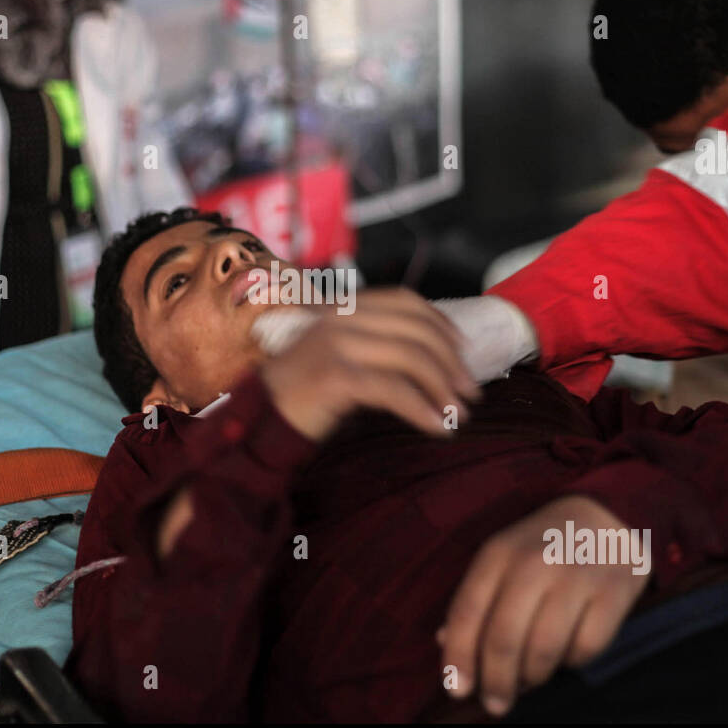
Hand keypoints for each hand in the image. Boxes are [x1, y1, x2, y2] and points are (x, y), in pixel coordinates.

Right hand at [257, 288, 480, 442]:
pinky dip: (422, 409)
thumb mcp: (340, 355)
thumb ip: (374, 346)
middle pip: (416, 330)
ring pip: (411, 358)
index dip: (441, 323)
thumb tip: (432, 358)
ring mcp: (336, 344)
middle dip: (451, 362)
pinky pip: (394, 389)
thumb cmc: (301, 392)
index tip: (464, 350)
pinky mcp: (336, 376)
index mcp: (344, 308)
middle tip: (470, 392)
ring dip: (443, 388)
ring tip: (458, 413)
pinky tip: (437, 426)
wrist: (257, 418)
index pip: (405, 301)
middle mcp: (341, 318)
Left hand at [438, 495, 649, 715]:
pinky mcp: (614, 591)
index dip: (458, 657)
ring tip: (529, 680)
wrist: (604, 516)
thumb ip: (473, 600)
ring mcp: (576, 575)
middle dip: (495, 682)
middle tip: (495, 704)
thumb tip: (445, 644)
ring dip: (532, 677)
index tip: (456, 690)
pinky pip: (586, 647)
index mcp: (498, 553)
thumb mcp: (500, 560)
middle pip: (504, 639)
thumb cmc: (540, 547)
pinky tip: (566, 652)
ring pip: (544, 650)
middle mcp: (534, 562)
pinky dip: (572, 661)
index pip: (467, 612)